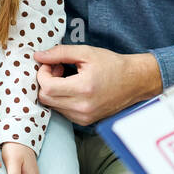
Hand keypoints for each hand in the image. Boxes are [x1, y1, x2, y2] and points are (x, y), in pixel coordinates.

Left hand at [33, 45, 161, 125]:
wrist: (135, 82)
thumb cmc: (113, 65)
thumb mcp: (87, 52)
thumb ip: (60, 53)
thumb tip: (38, 56)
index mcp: (84, 88)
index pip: (47, 87)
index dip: (43, 73)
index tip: (51, 64)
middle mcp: (83, 107)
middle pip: (45, 98)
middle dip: (46, 82)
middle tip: (57, 69)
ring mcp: (84, 117)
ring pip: (52, 106)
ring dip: (53, 91)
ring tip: (67, 78)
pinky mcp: (85, 121)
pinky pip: (62, 111)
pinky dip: (61, 99)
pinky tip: (73, 88)